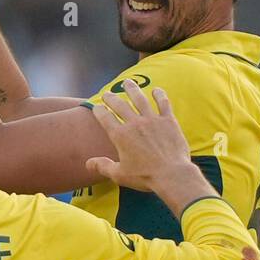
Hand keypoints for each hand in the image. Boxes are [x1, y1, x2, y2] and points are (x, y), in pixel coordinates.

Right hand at [86, 82, 212, 211]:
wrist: (171, 174)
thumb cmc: (145, 176)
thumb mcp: (119, 175)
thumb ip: (102, 166)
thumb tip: (88, 163)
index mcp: (120, 136)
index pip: (105, 118)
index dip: (98, 110)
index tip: (95, 106)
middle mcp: (134, 124)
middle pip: (120, 105)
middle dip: (112, 98)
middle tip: (107, 93)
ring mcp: (152, 120)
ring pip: (140, 99)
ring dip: (133, 90)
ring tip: (128, 82)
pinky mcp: (168, 121)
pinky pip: (163, 104)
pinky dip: (159, 96)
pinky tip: (156, 90)